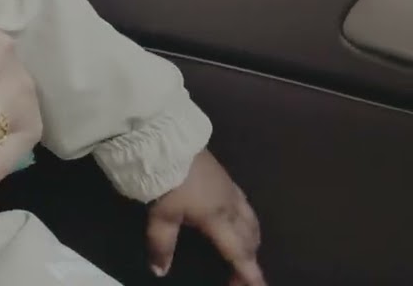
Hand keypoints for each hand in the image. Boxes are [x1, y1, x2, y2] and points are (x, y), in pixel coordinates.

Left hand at [147, 150, 264, 284]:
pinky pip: (246, 205)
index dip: (250, 274)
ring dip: (252, 240)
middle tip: (243, 275)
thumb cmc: (165, 180)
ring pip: (252, 221)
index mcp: (217, 219)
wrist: (167, 140)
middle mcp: (231, 206)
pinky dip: (248, 221)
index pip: (239, 253)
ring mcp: (230, 189)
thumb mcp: (160, 216)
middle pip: (250, 238)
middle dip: (250, 259)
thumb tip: (160, 272)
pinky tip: (239, 220)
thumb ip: (162, 245)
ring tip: (246, 252)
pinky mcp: (225, 176)